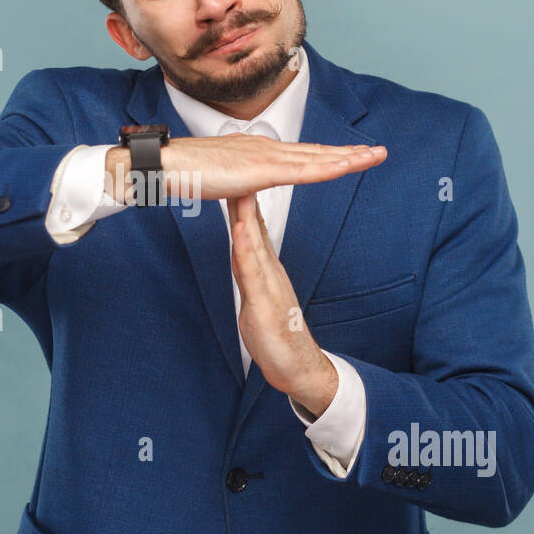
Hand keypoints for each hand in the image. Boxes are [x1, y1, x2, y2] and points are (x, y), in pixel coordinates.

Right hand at [105, 134, 385, 200]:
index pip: (300, 154)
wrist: (166, 165)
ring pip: (316, 158)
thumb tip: (239, 186)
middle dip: (348, 153)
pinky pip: (303, 170)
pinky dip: (329, 167)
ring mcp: (265, 156)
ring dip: (348, 157)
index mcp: (256, 151)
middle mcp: (265, 147)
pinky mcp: (261, 169)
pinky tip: (348, 167)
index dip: (327, 155)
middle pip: (315, 152)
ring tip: (375, 156)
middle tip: (378, 152)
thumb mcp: (217, 177)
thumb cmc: (183, 172)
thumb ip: (234, 180)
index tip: (350, 157)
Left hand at [228, 191, 337, 416]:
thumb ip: (250, 273)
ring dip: (246, 215)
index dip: (242, 199)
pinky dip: (245, 250)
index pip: (251, 227)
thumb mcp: (258, 297)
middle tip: (238, 165)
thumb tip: (242, 252)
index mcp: (265, 268)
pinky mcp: (263, 304)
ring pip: (254, 243)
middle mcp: (268, 271)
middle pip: (253, 227)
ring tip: (241, 187)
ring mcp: (268, 286)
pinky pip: (252, 273)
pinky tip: (239, 232)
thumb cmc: (277, 335)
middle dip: (245, 195)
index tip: (235, 173)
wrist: (298, 367)